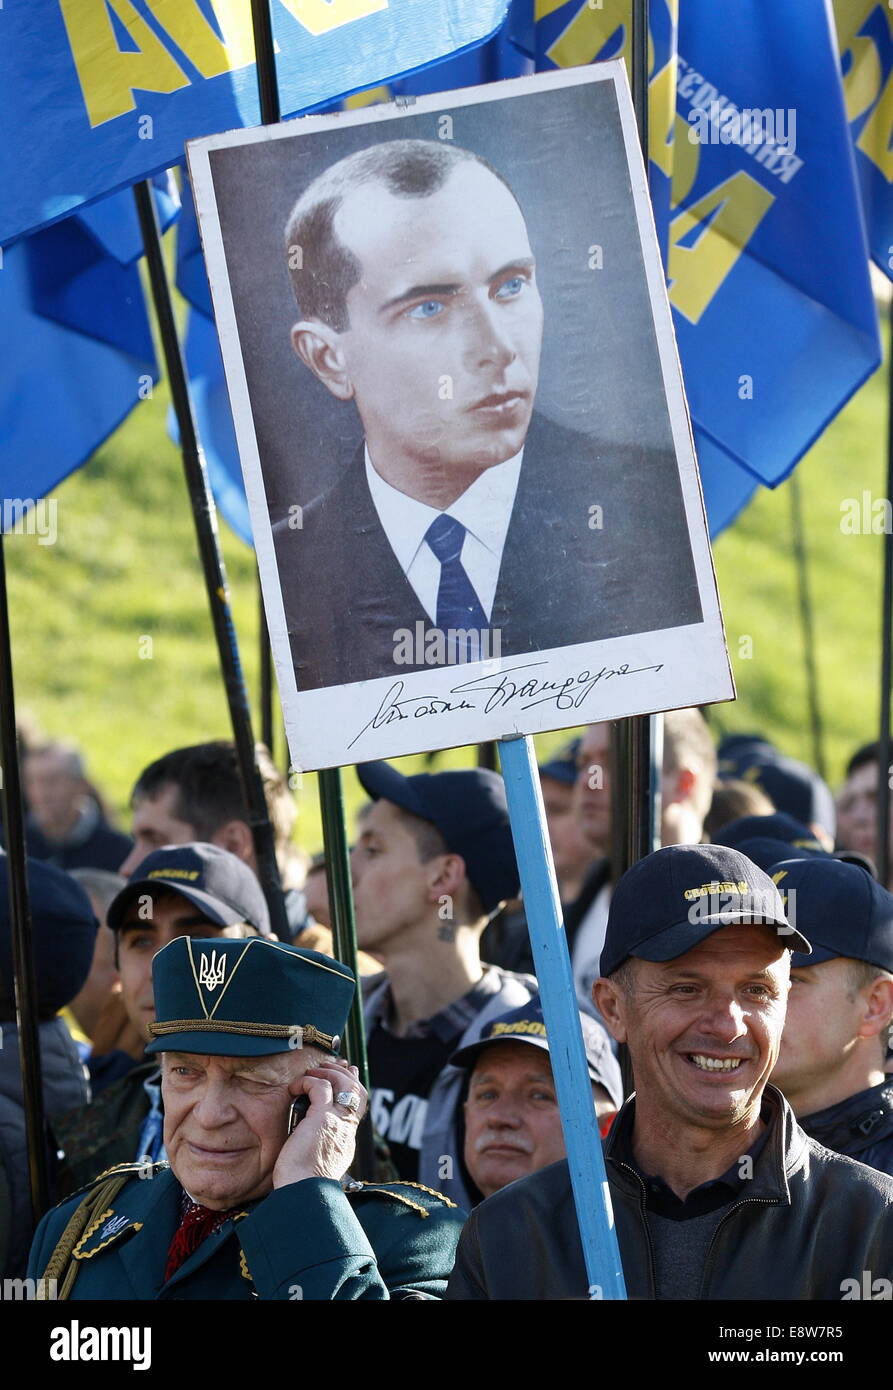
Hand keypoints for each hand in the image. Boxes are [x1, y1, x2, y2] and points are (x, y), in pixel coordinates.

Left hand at [272, 1059, 367, 1187]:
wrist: (304, 1195)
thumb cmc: (301, 1187)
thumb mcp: (316, 1165)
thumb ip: (317, 1150)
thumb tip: (305, 1142)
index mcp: (346, 1142)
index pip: (356, 1108)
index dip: (353, 1087)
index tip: (349, 1072)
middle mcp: (347, 1130)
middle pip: (358, 1091)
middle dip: (346, 1073)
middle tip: (332, 1063)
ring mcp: (338, 1122)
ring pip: (345, 1083)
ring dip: (328, 1072)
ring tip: (312, 1072)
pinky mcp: (323, 1117)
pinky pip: (321, 1087)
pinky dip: (308, 1081)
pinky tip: (296, 1086)